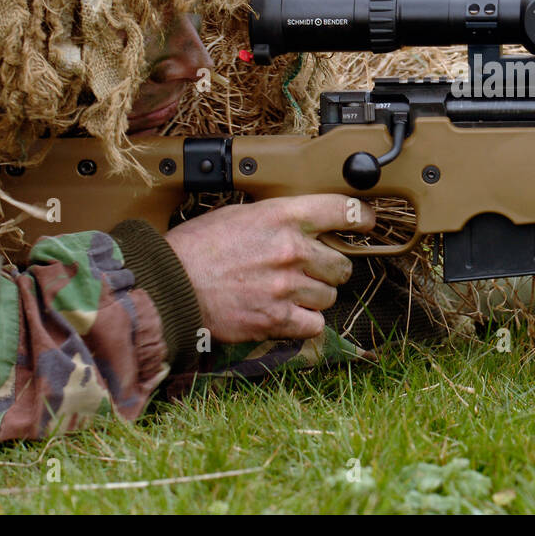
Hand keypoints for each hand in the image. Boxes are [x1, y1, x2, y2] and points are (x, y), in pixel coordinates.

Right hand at [163, 195, 374, 342]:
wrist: (169, 285)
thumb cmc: (197, 248)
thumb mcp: (240, 214)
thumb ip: (278, 218)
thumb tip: (307, 225)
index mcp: (283, 216)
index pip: (344, 211)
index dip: (361, 217)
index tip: (365, 223)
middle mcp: (291, 250)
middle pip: (342, 264)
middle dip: (328, 269)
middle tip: (306, 271)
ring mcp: (286, 286)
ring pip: (330, 296)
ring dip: (314, 297)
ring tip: (286, 293)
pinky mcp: (277, 319)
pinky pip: (314, 324)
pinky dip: (304, 322)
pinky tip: (284, 313)